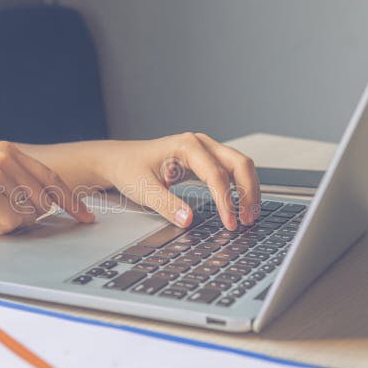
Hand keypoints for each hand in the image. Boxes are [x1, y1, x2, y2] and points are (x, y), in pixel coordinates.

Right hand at [0, 142, 93, 246]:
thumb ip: (20, 189)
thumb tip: (54, 204)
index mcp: (8, 152)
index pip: (51, 179)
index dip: (71, 202)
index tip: (87, 217)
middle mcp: (5, 155)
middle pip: (44, 201)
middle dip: (22, 218)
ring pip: (30, 213)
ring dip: (8, 224)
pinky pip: (12, 222)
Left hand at [99, 133, 259, 230]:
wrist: (118, 160)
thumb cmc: (129, 169)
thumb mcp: (144, 189)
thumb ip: (167, 205)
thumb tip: (189, 219)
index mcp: (187, 145)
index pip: (216, 175)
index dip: (226, 202)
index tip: (229, 223)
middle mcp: (200, 143)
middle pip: (239, 164)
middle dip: (248, 192)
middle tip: (248, 219)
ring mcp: (204, 150)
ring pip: (239, 166)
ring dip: (248, 190)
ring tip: (249, 216)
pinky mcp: (204, 160)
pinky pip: (230, 171)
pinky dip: (239, 187)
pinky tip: (240, 205)